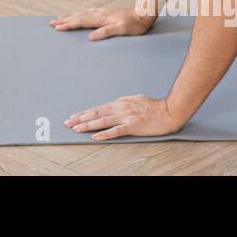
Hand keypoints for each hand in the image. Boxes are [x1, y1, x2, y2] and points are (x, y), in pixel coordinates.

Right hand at [49, 7, 154, 40]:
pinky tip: (81, 14)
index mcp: (100, 18)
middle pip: (78, 17)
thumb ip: (106, 32)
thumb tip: (90, 37)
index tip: (56, 27)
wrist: (144, 14)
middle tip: (52, 23)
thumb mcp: (121, 29)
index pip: (80, 22)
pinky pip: (89, 13)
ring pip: (82, 14)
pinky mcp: (107, 13)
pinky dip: (81, 14)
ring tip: (61, 18)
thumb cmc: (134, 25)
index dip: (68, 25)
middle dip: (64, 20)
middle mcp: (99, 14)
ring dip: (70, 16)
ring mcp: (102, 13)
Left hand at [65, 95, 187, 140]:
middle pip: (96, 113)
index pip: (98, 108)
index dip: (85, 113)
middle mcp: (120, 108)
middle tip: (67, 122)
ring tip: (75, 128)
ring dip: (87, 125)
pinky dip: (104, 134)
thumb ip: (124, 104)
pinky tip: (95, 136)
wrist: (169, 111)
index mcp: (120, 102)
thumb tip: (116, 106)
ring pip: (102, 121)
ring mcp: (126, 117)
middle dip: (80, 118)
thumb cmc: (155, 106)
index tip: (75, 116)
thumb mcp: (135, 100)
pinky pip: (115, 131)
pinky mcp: (132, 126)